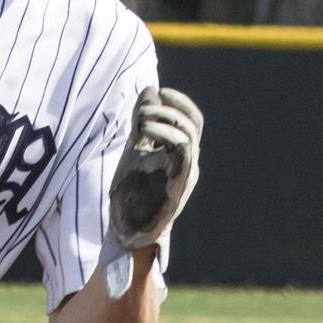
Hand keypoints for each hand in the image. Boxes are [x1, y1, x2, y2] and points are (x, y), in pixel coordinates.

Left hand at [108, 86, 203, 248]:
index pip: (191, 119)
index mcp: (179, 153)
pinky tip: (144, 133)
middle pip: (194, 124)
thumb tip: (149, 90)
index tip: (159, 91)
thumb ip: (141, 124)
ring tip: (140, 122)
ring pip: (190, 136)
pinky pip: (184, 154)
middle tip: (143, 109)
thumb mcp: (134, 150)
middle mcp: (188, 162)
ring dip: (165, 121)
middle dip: (171, 108)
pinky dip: (166, 136)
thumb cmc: (132, 195)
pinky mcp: (180, 185)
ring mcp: (186, 174)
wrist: (129, 231)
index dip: (180, 101)